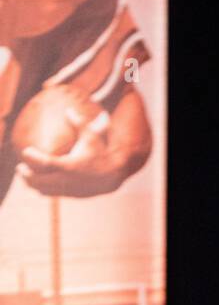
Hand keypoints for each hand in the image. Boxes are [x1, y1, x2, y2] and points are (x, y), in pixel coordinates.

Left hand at [17, 106, 133, 196]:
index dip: (33, 158)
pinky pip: (52, 194)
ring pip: (44, 190)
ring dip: (32, 184)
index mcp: (70, 165)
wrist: (112, 176)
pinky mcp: (70, 194)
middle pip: (40, 180)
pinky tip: (35, 184)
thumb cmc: (100, 152)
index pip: (46, 163)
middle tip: (20, 168)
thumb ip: (78, 123)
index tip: (25, 151)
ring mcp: (69, 188)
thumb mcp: (91, 135)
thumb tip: (68, 110)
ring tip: (24, 176)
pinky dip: (42, 190)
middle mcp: (68, 179)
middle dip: (28, 175)